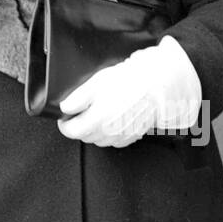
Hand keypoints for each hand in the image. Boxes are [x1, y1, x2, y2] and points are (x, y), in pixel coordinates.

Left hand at [56, 37, 201, 147]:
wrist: (158, 85)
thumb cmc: (129, 81)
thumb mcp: (98, 82)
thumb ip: (78, 98)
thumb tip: (64, 108)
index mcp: (97, 119)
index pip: (71, 131)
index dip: (64, 124)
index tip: (64, 117)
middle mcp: (109, 132)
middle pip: (84, 136)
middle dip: (79, 125)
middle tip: (81, 111)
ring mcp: (121, 136)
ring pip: (99, 140)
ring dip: (93, 130)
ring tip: (98, 112)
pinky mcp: (132, 136)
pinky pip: (113, 140)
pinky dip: (108, 133)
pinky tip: (112, 118)